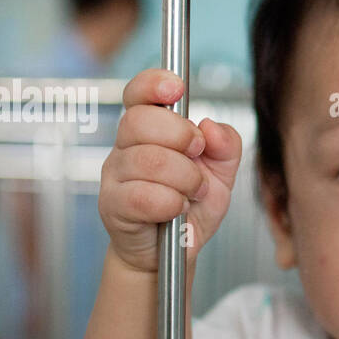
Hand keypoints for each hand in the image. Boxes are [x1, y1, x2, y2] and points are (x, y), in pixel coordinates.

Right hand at [98, 68, 242, 273]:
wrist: (172, 254)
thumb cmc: (190, 207)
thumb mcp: (221, 174)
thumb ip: (226, 146)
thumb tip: (211, 126)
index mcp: (148, 129)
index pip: (138, 93)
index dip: (153, 83)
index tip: (177, 89)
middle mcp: (125, 146)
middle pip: (141, 121)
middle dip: (182, 137)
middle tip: (198, 157)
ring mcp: (114, 175)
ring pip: (148, 160)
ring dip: (184, 178)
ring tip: (193, 192)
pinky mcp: (111, 205)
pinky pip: (143, 195)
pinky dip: (171, 203)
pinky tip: (176, 209)